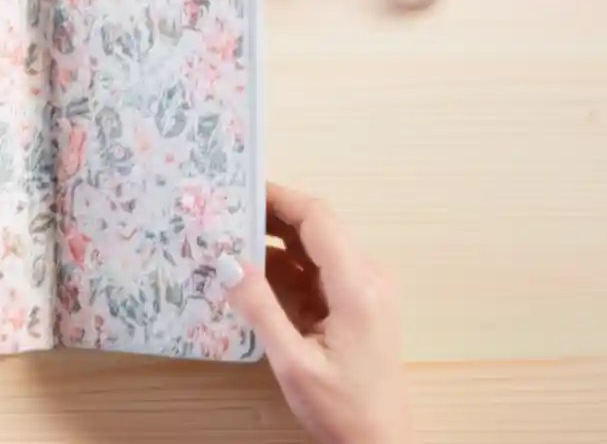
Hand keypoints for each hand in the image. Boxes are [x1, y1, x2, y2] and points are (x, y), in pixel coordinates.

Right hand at [216, 184, 413, 443]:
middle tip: (226, 210)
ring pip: (317, 246)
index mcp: (357, 287)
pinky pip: (319, 270)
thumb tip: (228, 261)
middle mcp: (369, 278)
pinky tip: (253, 272)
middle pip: (318, 226)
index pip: (318, 220)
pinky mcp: (358, 302)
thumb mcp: (293, 363)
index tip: (241, 188)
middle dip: (272, 214)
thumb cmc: (341, 408)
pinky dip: (287, 265)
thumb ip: (260, 309)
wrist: (380, 442)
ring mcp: (367, 289)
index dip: (280, 197)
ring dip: (277, 239)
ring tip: (231, 236)